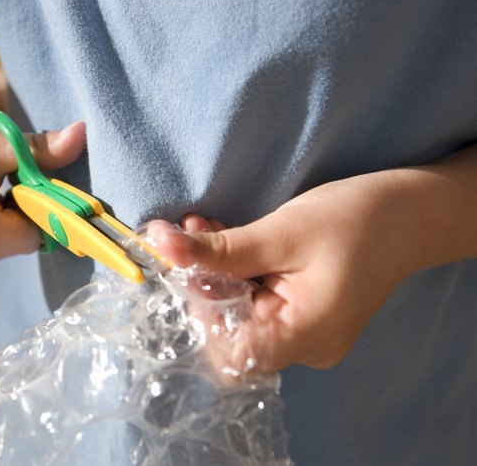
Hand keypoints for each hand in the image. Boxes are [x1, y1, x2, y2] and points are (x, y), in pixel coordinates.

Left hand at [149, 172, 422, 370]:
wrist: (409, 213)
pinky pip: (256, 304)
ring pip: (240, 314)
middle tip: (187, 236)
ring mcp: (305, 333)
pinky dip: (235, 273)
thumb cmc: (355, 220)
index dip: (200, 314)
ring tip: (201, 228)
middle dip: (202, 284)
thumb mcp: (281, 232)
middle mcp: (306, 346)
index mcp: (307, 335)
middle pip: (231, 333)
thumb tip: (159, 244)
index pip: (231, 354)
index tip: (190, 268)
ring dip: (214, 272)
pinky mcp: (303, 316)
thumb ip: (218, 249)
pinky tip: (222, 238)